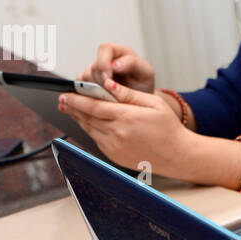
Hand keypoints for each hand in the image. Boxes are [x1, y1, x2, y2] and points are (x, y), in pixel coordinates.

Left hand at [59, 79, 193, 175]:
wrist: (177, 155)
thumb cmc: (169, 128)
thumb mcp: (154, 104)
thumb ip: (129, 94)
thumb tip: (108, 84)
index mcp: (127, 117)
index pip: (93, 106)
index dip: (76, 99)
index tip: (65, 94)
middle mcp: (117, 133)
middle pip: (87, 117)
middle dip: (73, 107)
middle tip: (63, 99)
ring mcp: (114, 147)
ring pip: (89, 129)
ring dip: (79, 118)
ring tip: (71, 109)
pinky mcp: (114, 156)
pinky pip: (96, 140)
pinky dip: (90, 129)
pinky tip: (89, 122)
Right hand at [77, 43, 154, 93]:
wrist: (140, 103)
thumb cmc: (143, 86)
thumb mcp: (145, 73)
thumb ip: (133, 64)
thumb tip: (115, 64)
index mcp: (120, 52)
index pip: (105, 49)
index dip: (104, 63)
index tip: (109, 78)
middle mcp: (106, 60)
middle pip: (93, 65)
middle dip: (101, 80)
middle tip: (110, 91)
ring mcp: (95, 71)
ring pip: (85, 77)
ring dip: (96, 89)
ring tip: (110, 96)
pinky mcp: (87, 83)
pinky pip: (80, 86)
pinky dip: (88, 94)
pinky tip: (100, 98)